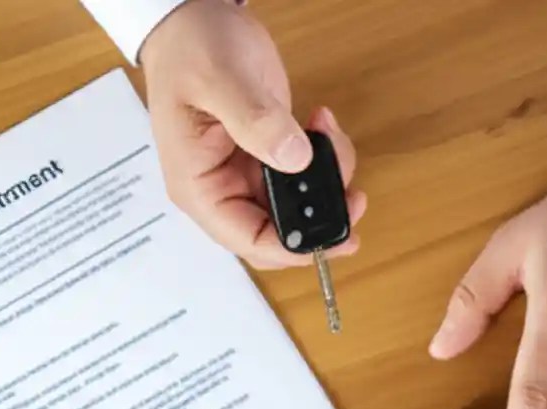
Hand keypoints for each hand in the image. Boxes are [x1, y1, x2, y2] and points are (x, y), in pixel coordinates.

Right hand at [140, 0, 366, 268]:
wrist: (193, 18)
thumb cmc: (191, 49)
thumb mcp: (220, 82)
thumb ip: (256, 123)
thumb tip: (296, 159)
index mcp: (199, 187)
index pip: (248, 240)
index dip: (293, 248)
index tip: (335, 237)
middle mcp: (222, 189)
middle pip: (279, 231)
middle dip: (320, 216)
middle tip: (354, 193)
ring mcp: (246, 173)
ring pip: (299, 204)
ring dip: (328, 180)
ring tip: (330, 133)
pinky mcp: (267, 154)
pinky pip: (304, 174)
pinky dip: (324, 156)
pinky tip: (321, 121)